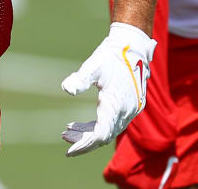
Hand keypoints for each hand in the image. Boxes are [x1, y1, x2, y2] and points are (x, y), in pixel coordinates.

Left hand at [60, 22, 154, 156]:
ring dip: (89, 133)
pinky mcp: (131, 106)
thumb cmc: (112, 55)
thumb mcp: (93, 66)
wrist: (133, 46)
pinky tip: (81, 124)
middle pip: (103, 136)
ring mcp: (130, 109)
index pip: (100, 134)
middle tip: (64, 136)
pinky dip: (97, 126)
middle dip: (83, 140)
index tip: (68, 150)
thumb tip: (66, 89)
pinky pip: (113, 123)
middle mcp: (126, 111)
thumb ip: (80, 79)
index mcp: (116, 104)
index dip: (84, 144)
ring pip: (108, 130)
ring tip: (68, 130)